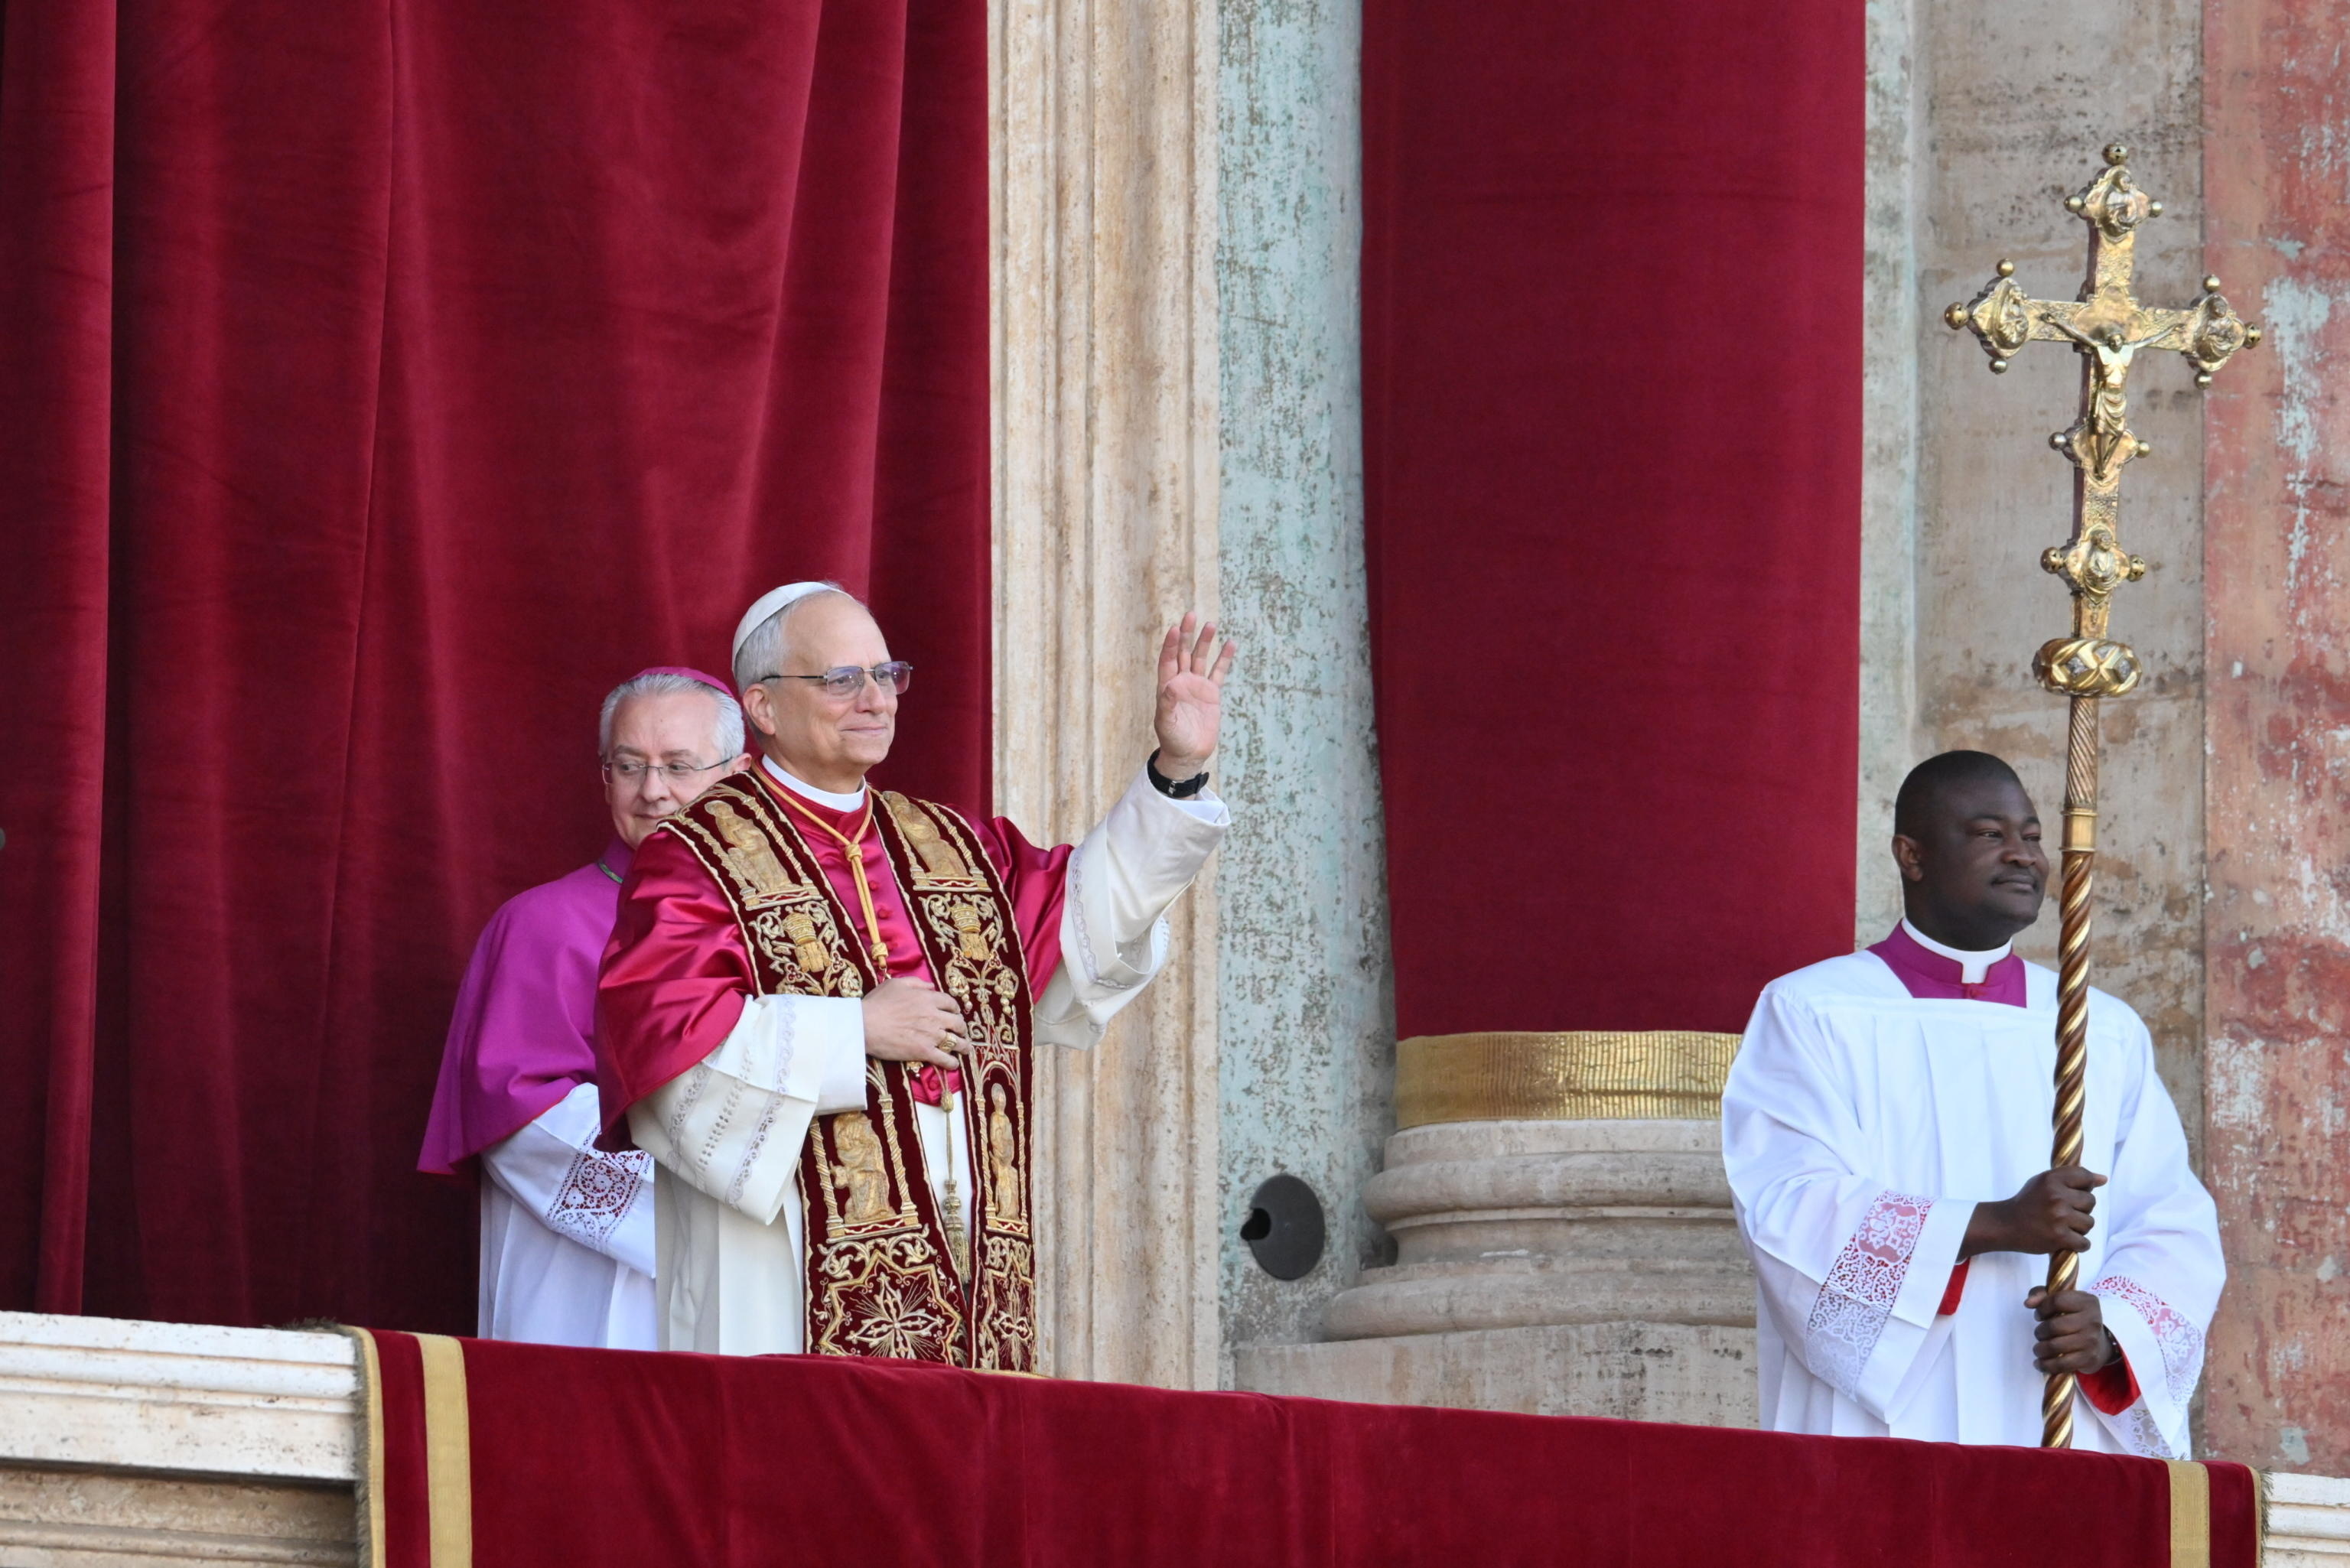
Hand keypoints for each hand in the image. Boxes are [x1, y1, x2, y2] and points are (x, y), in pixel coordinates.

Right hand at [860, 978, 968, 1067]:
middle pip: (957, 1022)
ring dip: (963, 1045)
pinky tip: (954, 1064)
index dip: (955, 1009)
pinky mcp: (924, 1052)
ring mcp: (931, 1035)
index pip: (950, 1003)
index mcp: (928, 998)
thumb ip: (917, 983)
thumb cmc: (878, 1003)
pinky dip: (952, 1062)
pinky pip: (944, 1059)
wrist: (864, 1025)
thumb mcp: (897, 984)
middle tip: (960, 1031)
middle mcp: (934, 1016)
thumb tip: (931, 986)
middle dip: (961, 1027)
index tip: (954, 1013)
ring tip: (965, 1049)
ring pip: (956, 1041)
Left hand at [1152, 613, 1237, 778]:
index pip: (1168, 660)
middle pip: (1184, 653)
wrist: (1188, 754)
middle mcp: (1181, 682)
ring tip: (1211, 624)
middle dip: (1187, 634)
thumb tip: (1170, 685)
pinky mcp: (1211, 694)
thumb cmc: (1173, 739)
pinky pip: (1219, 672)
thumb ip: (1166, 704)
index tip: (1176, 629)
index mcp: (1167, 686)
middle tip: (1191, 615)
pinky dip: (1224, 659)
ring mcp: (1197, 686)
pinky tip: (1231, 644)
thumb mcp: (1166, 723)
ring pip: (1201, 659)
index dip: (1171, 644)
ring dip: (1205, 642)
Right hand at [1962, 1167, 2105, 1257]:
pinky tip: (2065, 1239)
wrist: (2006, 1225)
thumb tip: (2103, 1179)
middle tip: (2063, 1213)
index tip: (2075, 1194)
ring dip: (2079, 1227)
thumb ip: (2071, 1178)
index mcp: (2052, 1179)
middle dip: (2081, 1208)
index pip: (2085, 1176)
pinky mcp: (2059, 1237)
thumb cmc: (2028, 1202)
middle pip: (2091, 1201)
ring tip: (2063, 1226)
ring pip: (2089, 1222)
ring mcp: (2059, 1217)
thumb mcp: (2043, 1182)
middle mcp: (2056, 1196)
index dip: (2085, 1186)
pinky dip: (2078, 1244)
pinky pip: (2084, 1242)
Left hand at [2026, 1287, 2116, 1376]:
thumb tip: (2028, 1303)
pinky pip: (2062, 1364)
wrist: (2098, 1343)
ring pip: (2055, 1346)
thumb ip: (2041, 1294)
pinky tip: (2040, 1363)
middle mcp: (2092, 1320)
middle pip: (2054, 1326)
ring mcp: (2091, 1340)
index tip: (2039, 1316)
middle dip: (2040, 1331)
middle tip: (2039, 1334)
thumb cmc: (2074, 1318)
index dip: (2042, 1308)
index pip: (2057, 1301)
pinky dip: (2046, 1365)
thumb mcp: (2062, 1300)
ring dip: (2040, 1349)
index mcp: (2087, 1302)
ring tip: (2038, 1349)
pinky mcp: (2089, 1359)